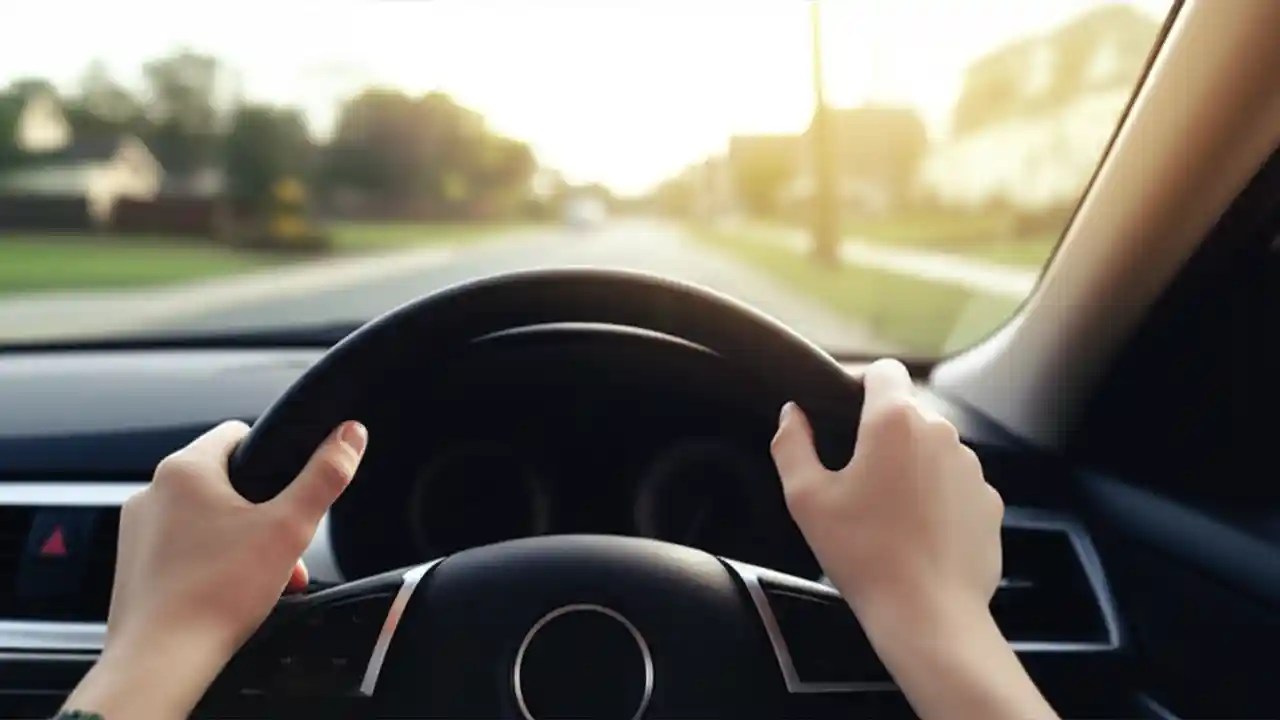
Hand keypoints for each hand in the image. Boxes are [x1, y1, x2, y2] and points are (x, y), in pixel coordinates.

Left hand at [63, 420, 367, 719]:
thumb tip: (350, 433)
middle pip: (224, 483)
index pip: (236, 434)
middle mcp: (151, 493)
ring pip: (203, 519)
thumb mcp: (290, 528)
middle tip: (282, 547)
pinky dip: (209, 564)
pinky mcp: (133, 566)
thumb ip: (325, 476)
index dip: (272, 458)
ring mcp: (136, 531)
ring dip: (238, 540)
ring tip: (261, 576)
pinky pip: (181, 550)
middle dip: (261, 513)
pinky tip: (229, 592)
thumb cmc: (217, 593)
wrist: (162, 660)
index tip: (288, 490)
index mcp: (184, 469)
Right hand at [771, 359, 1055, 719]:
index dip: (859, 382)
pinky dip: (936, 496)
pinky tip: (916, 532)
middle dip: (881, 433)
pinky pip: (955, 484)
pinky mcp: (989, 502)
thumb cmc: (862, 553)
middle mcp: (942, 433)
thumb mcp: (806, 498)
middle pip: (907, 413)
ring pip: (933, 449)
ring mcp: (972, 468)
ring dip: (910, 464)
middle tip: (853, 476)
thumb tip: (792, 414)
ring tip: (885, 510)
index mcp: (895, 421)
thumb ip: (791, 444)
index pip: (883, 371)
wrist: (928, 613)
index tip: (840, 409)